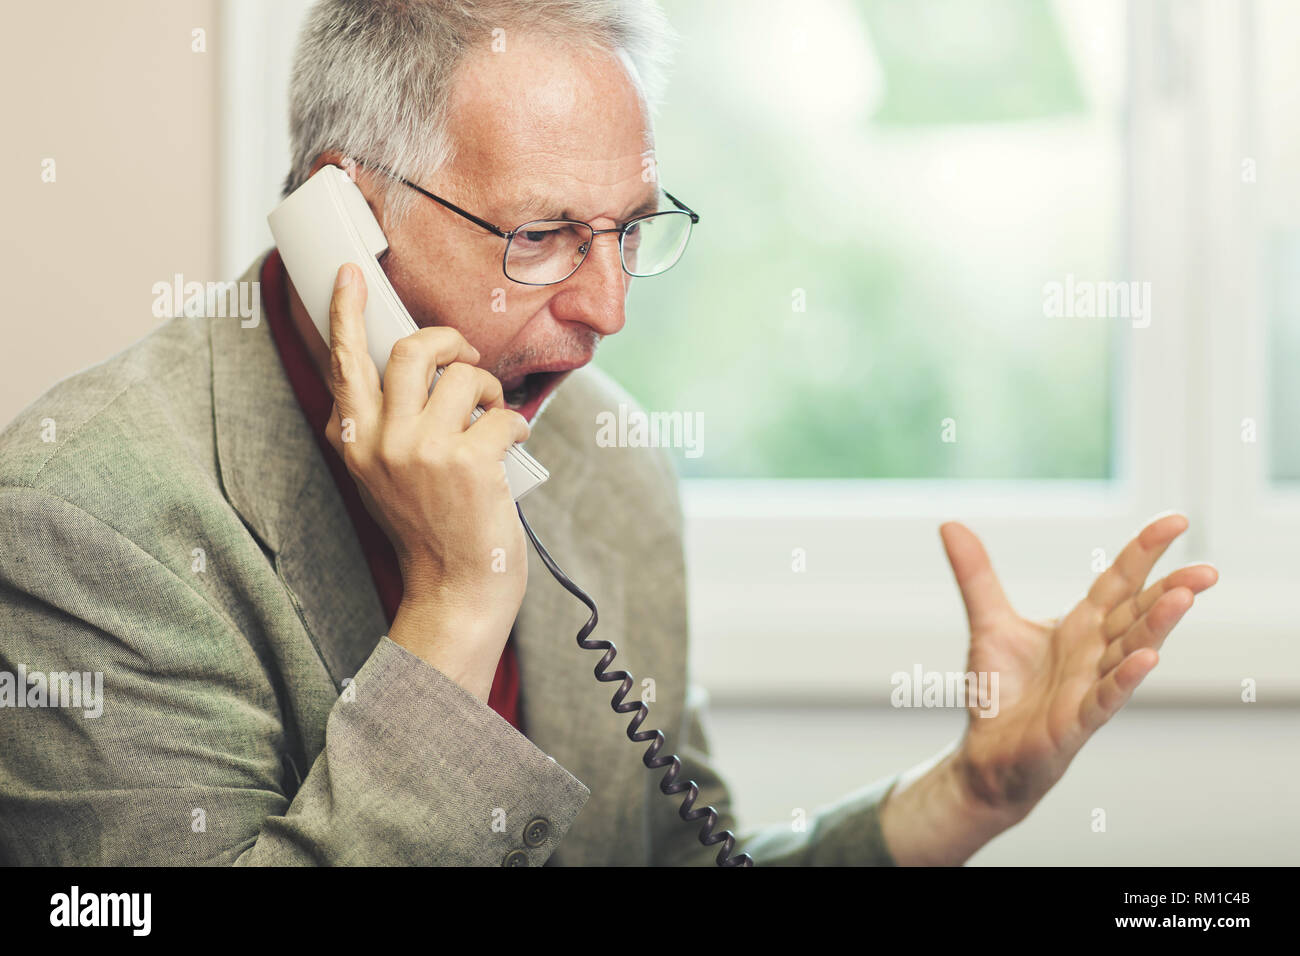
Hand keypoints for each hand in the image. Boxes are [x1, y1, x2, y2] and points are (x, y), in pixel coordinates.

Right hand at [322, 263, 530, 700]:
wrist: (453, 590)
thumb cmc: (428, 529)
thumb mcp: (378, 478)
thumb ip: (376, 428)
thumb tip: (387, 371)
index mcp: (355, 440)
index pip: (345, 364)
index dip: (348, 313)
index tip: (351, 274)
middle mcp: (382, 442)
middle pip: (414, 350)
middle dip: (452, 342)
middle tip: (467, 359)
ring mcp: (424, 452)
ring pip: (464, 376)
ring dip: (489, 391)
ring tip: (491, 419)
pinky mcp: (470, 463)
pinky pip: (504, 412)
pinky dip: (517, 423)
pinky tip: (512, 446)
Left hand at [940, 513, 1218, 820]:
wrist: (987, 756)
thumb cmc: (1002, 691)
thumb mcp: (988, 623)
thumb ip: (976, 576)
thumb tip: (950, 524)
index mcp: (1081, 627)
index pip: (1119, 583)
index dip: (1144, 552)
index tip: (1176, 521)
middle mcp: (1094, 654)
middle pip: (1137, 615)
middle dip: (1171, 591)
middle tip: (1207, 570)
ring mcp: (1089, 688)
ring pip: (1131, 651)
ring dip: (1157, 626)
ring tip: (1183, 598)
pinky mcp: (1076, 722)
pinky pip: (1105, 697)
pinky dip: (1124, 678)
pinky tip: (1147, 659)